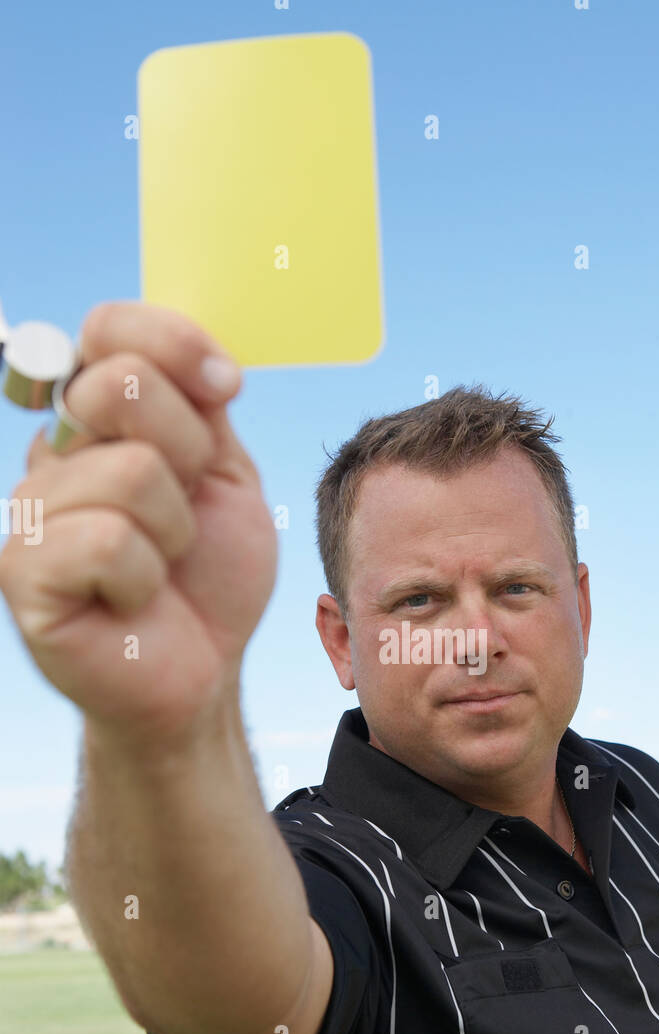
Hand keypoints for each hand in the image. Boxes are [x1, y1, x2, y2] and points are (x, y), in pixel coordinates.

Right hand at [0, 301, 277, 741]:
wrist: (202, 671)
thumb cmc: (209, 576)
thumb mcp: (225, 475)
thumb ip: (202, 406)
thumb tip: (199, 355)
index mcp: (97, 418)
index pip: (108, 328)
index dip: (174, 343)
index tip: (226, 390)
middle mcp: (52, 452)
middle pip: (118, 384)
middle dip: (187, 452)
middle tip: (184, 514)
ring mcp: (29, 510)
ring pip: (129, 471)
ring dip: (174, 530)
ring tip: (160, 565)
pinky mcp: (22, 572)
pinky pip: (108, 541)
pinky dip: (145, 577)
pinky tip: (131, 600)